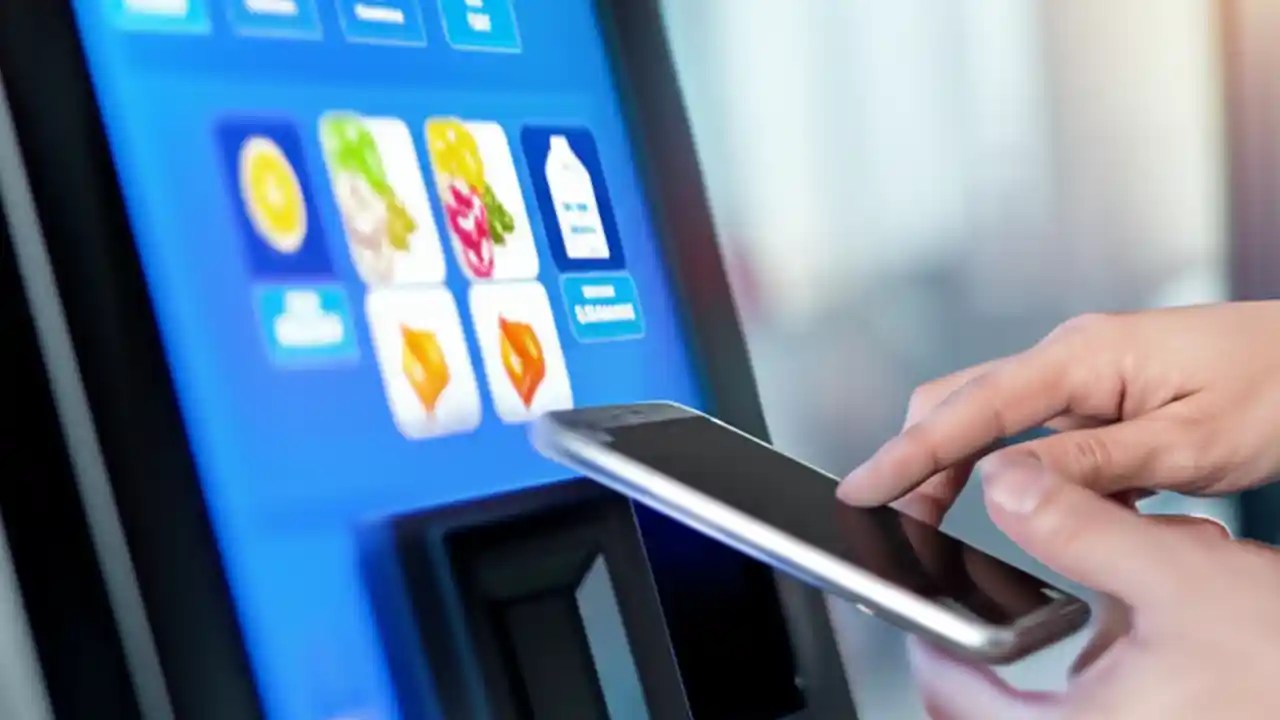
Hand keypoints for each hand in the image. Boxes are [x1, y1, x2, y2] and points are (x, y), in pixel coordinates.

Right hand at [838, 302, 1279, 524]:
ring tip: (951, 525)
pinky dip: (1023, 471)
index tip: (863, 487)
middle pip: (961, 404)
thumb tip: (999, 480)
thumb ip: (1088, 461)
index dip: (909, 453)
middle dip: (921, 460)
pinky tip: (1041, 506)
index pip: (971, 409)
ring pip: (994, 420)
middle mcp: (1072, 357)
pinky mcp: (1100, 394)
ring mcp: (1084, 373)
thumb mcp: (1186, 443)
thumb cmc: (1278, 388)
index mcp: (1083, 357)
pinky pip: (1038, 431)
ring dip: (969, 469)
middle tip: (901, 521)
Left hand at [910, 454, 1279, 718]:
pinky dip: (1141, 640)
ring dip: (1103, 621)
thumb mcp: (1179, 578)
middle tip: (1038, 570)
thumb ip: (1076, 528)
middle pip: (1007, 694)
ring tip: (1169, 565)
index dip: (926, 636)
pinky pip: (1123, 692)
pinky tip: (1197, 584)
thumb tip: (1001, 485)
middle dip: (1033, 620)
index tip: (915, 595)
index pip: (951, 693)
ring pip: (1075, 685)